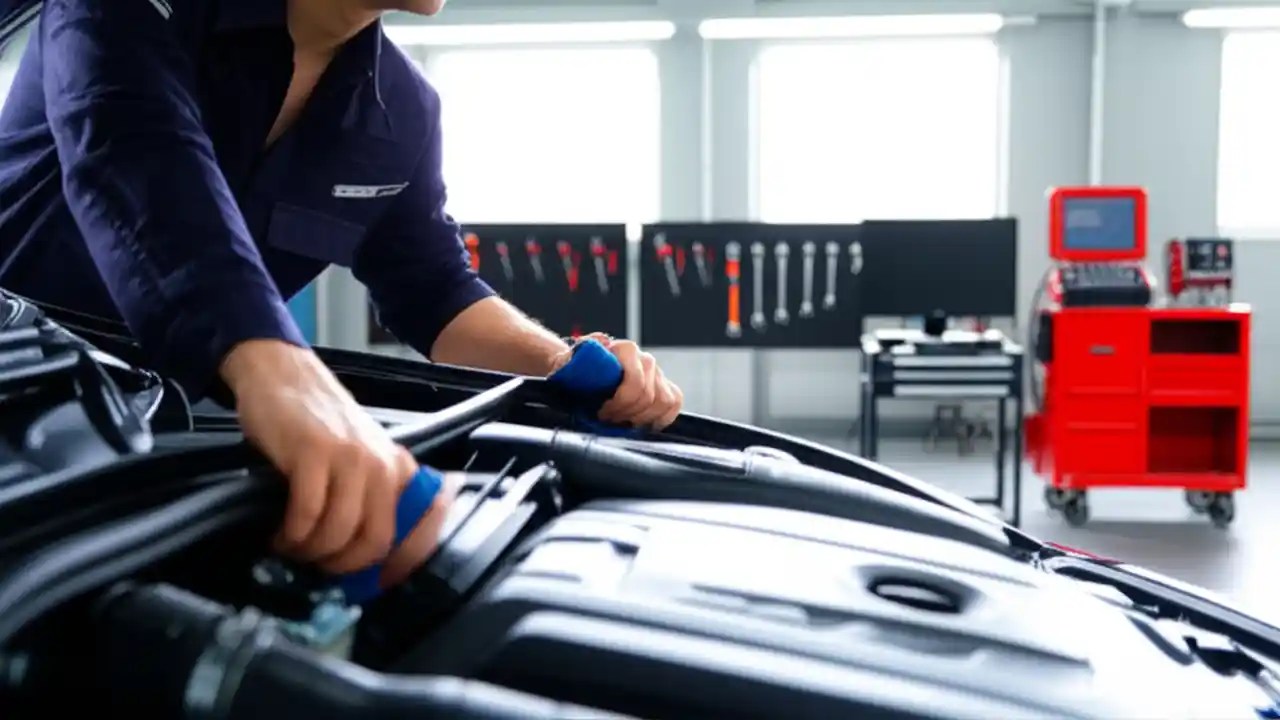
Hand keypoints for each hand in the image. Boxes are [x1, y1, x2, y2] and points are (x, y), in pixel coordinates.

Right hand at [221, 340, 452, 584]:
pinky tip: (280, 532)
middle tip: (317, 566)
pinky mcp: (313, 452)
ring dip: (311, 551)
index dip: (398, 568)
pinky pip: (307, 513)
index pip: (419, 532)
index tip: (372, 586)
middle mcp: (384, 464)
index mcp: (400, 470)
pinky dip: (291, 533)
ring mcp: (351, 457)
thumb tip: (375, 563)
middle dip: (343, 566)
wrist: (285, 376)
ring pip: (341, 532)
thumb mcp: (361, 461)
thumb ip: (375, 501)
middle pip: (377, 541)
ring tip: (292, 546)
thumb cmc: (320, 426)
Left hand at [552, 333, 682, 429]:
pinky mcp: (665, 386)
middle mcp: (645, 359)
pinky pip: (674, 402)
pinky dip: (662, 417)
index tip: (602, 413)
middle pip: (649, 397)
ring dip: (643, 419)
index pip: (635, 383)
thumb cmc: (575, 369)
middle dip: (627, 415)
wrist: (582, 370)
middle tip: (609, 421)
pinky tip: (643, 423)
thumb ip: (574, 357)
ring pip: (664, 402)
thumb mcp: (568, 362)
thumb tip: (590, 350)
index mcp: (625, 349)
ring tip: (623, 422)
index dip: (620, 404)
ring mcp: (657, 373)